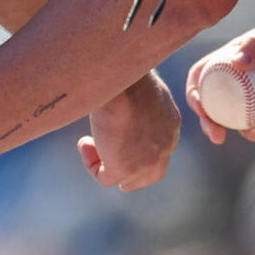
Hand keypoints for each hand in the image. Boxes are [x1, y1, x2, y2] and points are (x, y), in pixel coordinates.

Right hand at [78, 72, 179, 189]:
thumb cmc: (127, 74)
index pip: (162, 145)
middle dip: (136, 177)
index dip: (143, 149)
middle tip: (119, 177)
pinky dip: (92, 163)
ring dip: (108, 167)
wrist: (123, 83)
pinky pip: (105, 177)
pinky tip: (84, 143)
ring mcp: (148, 161)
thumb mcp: (138, 84)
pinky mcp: (127, 169)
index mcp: (170, 123)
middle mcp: (165, 145)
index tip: (123, 144)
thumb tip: (120, 92)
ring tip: (89, 147)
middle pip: (154, 173)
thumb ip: (135, 97)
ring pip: (129, 179)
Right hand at [185, 22, 254, 144]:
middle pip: (216, 104)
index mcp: (235, 59)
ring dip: (249, 132)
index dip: (196, 92)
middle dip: (211, 123)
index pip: (204, 75)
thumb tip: (236, 62)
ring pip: (241, 122)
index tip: (201, 108)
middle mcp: (243, 80)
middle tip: (217, 136)